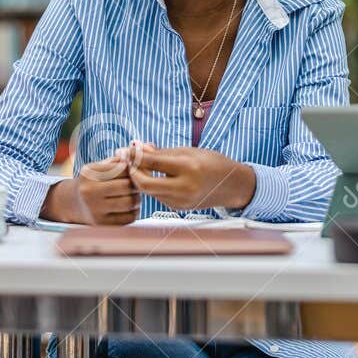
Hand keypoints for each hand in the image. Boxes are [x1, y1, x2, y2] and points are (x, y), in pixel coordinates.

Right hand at [44, 151, 139, 224]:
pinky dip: (134, 212)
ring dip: (137, 198)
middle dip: (136, 185)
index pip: (121, 169)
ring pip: (130, 202)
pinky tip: (129, 208)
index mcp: (89, 174)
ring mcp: (94, 210)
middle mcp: (89, 192)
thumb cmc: (92, 182)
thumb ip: (116, 161)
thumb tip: (136, 155)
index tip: (133, 172)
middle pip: (127, 186)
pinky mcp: (101, 224)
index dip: (132, 170)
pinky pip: (128, 218)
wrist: (74, 203)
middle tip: (137, 184)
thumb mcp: (97, 168)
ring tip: (134, 195)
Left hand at [129, 146, 256, 211]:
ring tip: (139, 164)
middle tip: (128, 161)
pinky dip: (151, 185)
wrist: (231, 185)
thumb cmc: (210, 162)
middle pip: (144, 183)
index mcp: (188, 168)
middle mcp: (184, 187)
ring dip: (140, 178)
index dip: (135, 155)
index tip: (126, 149)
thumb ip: (161, 153)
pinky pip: (157, 195)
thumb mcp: (188, 151)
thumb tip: (138, 149)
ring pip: (149, 190)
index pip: (152, 162)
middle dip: (132, 172)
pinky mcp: (178, 208)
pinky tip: (152, 175)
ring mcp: (180, 201)